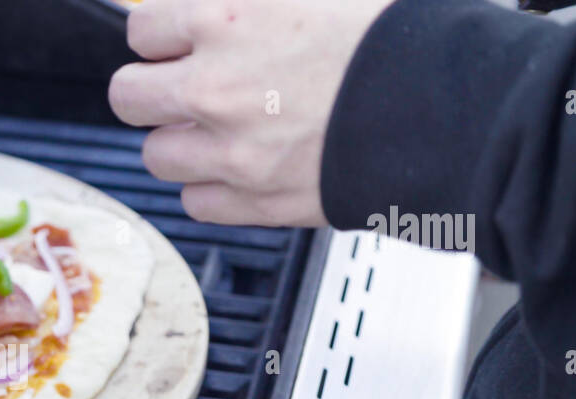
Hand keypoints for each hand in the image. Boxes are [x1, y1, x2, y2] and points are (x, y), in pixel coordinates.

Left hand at [108, 0, 393, 226]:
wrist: (449, 109)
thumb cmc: (396, 40)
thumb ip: (250, 3)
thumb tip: (216, 12)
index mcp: (226, 19)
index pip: (141, 30)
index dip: (163, 38)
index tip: (179, 44)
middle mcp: (214, 87)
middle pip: (126, 96)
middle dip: (152, 91)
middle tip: (182, 89)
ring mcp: (229, 151)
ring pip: (155, 155)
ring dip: (180, 142)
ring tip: (218, 131)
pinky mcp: (253, 201)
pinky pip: (194, 202)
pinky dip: (212, 188)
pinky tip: (242, 167)